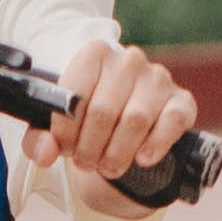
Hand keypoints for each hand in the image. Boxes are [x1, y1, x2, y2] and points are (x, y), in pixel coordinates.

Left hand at [28, 36, 198, 205]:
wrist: (124, 115)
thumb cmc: (86, 118)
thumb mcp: (56, 126)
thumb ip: (40, 139)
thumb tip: (45, 153)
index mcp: (94, 54)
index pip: (74, 95)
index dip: (66, 131)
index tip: (65, 147)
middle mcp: (129, 59)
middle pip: (103, 112)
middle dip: (90, 148)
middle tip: (87, 163)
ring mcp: (158, 78)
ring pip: (135, 121)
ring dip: (118, 153)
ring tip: (108, 166)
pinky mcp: (181, 100)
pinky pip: (171, 123)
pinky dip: (155, 145)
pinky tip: (142, 158)